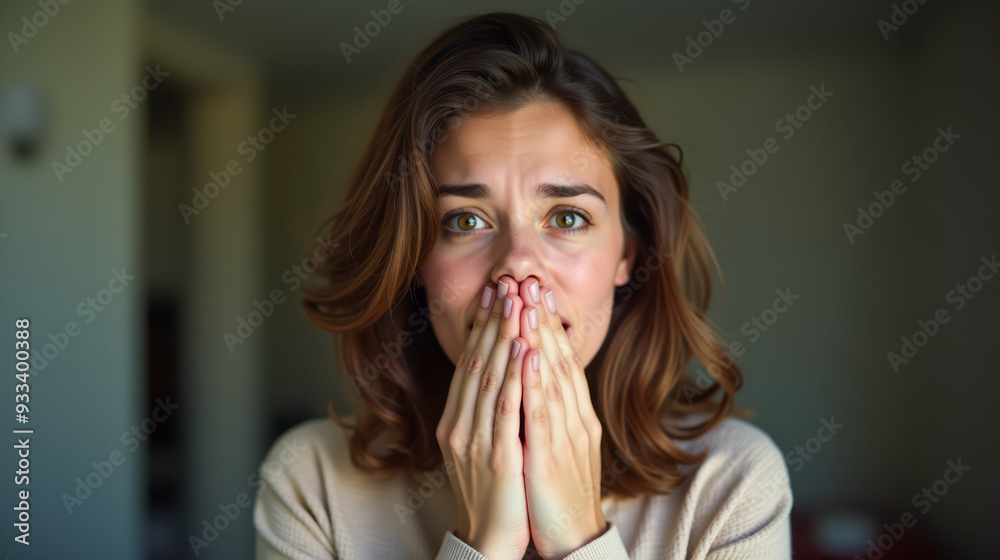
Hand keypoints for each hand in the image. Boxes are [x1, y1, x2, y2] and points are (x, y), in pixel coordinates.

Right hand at [436, 276, 531, 559]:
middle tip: (505, 285)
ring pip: (489, 379)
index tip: (494, 295)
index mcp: (454, 421)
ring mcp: (474, 441)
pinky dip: (514, 377)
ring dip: (504, 338)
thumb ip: (482, 410)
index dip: (481, 328)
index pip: (468, 365)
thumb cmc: (493, 491)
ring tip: (517, 304)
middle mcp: (458, 426)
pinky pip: (505, 409)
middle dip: (493, 322)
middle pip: (476, 363)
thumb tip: (495, 372)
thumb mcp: (479, 445)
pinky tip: (524, 350)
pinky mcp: (496, 456)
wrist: (490, 539)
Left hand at [517, 277, 606, 558]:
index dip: (551, 327)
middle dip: (545, 321)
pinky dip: (536, 381)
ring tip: (528, 305)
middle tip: (532, 283)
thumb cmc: (562, 491)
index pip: (565, 362)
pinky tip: (529, 356)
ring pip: (553, 378)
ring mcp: (567, 436)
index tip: (539, 294)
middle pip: (561, 361)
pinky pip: (542, 413)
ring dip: (540, 339)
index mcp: (579, 417)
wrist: (573, 536)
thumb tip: (537, 379)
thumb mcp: (563, 443)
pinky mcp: (551, 455)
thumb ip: (554, 411)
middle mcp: (577, 419)